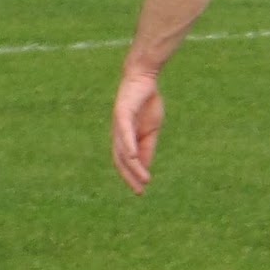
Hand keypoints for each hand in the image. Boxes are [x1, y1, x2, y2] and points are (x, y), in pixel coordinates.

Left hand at [112, 70, 164, 194]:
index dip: (132, 176)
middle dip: (130, 177)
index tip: (141, 190)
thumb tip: (145, 167)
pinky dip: (128, 146)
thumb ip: (147, 147)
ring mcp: (119, 124)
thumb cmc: (147, 103)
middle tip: (140, 192)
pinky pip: (124, 133)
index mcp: (125, 138)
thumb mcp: (151, 130)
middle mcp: (118, 134)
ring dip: (133, 167)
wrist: (144, 78)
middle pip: (121, 160)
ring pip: (123, 150)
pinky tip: (132, 157)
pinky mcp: (122, 113)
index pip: (125, 162)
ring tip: (143, 179)